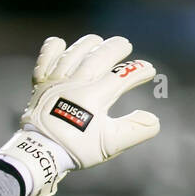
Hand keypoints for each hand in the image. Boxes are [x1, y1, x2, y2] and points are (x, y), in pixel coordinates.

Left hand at [0, 33, 160, 195]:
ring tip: (99, 42)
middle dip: (115, 48)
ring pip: (75, 52)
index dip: (137, 71)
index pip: (121, 76)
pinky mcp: (40, 84)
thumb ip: (133, 131)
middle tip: (126, 45)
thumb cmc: (76, 149)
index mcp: (94, 96)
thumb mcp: (109, 144)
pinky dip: (53, 49)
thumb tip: (154, 120)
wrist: (40, 153)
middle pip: (99, 56)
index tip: (149, 70)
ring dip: (89, 45)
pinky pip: (45, 59)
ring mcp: (56, 81)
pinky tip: (61, 44)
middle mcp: (75, 82)